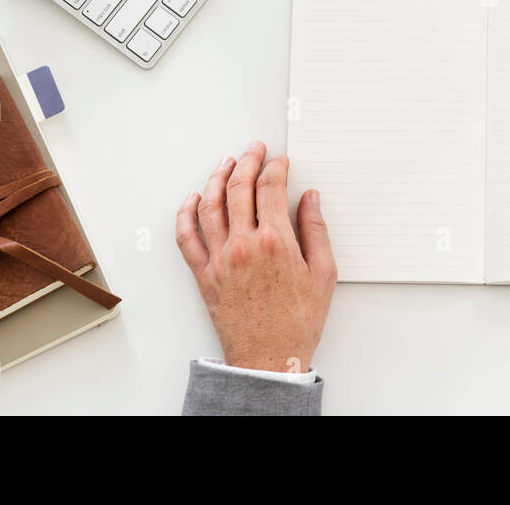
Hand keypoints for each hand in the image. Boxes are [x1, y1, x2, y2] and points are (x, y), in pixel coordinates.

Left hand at [176, 142, 336, 373]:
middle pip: (240, 187)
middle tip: (254, 150)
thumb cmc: (297, 322)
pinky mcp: (204, 274)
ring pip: (211, 204)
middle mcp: (243, 244)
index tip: (280, 161)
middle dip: (248, 161)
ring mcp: (220, 258)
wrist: (268, 358)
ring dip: (217, 177)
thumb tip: (310, 200)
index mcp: (276, 241)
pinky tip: (192, 199)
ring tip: (225, 163)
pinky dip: (186, 213)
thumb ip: (316, 230)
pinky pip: (187, 236)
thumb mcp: (323, 274)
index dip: (276, 167)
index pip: (271, 187)